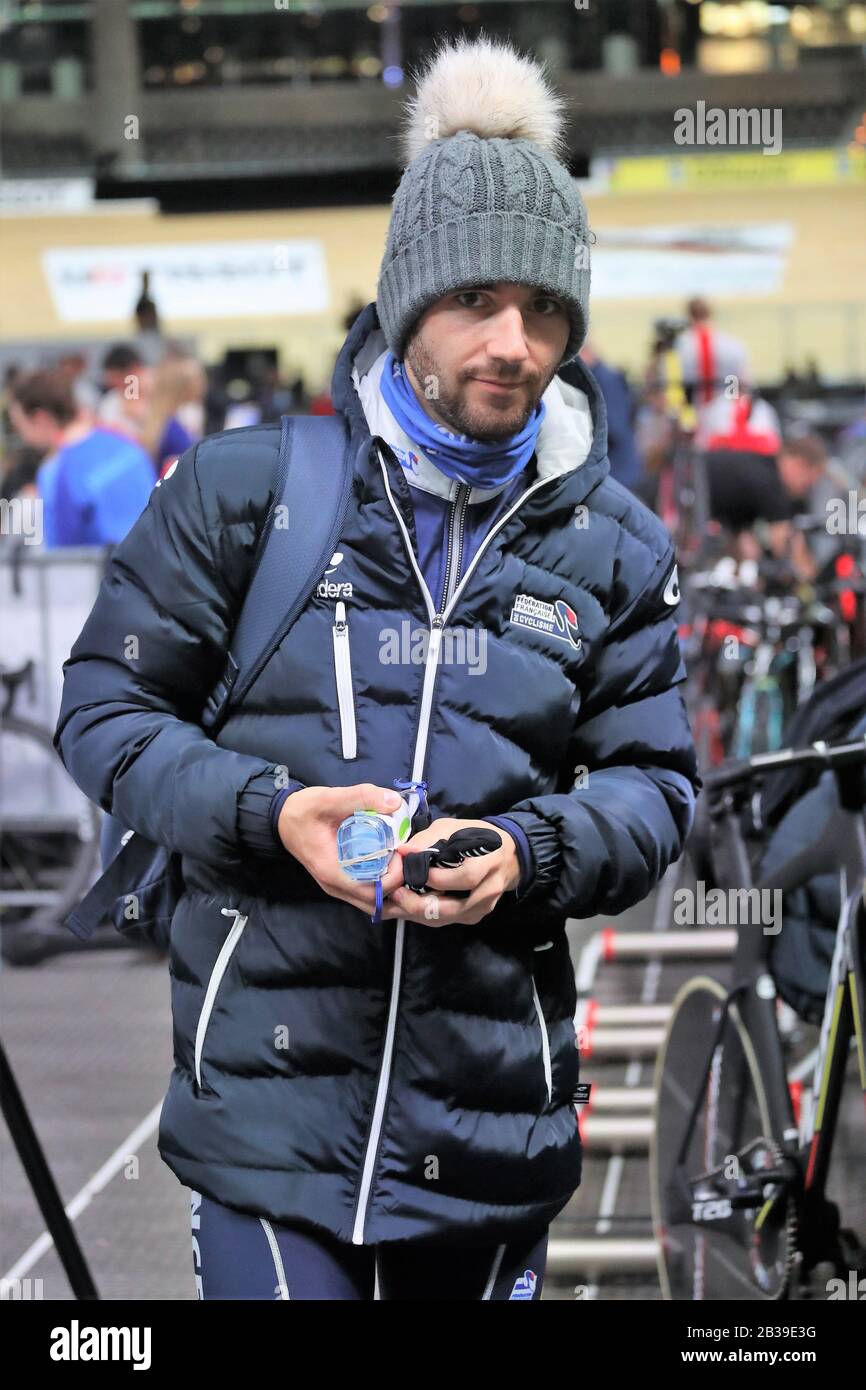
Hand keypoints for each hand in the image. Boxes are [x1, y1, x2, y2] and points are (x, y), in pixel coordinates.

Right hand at [277, 783, 409, 915]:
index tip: (399, 851)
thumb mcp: (328, 798)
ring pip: (371, 902)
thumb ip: (360, 797)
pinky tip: (390, 864)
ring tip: (400, 862)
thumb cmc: (302, 811)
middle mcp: (335, 886)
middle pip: (375, 903)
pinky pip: (365, 893)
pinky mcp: (340, 881)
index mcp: (333, 872)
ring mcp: (337, 886)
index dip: (393, 876)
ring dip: (392, 889)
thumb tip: (394, 802)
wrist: (282, 818)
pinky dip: (382, 886)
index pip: (371, 891)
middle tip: (403, 856)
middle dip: (397, 885)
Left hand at [378, 817, 519, 926]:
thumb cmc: (477, 837)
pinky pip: (442, 921)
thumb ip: (428, 840)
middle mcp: (487, 892)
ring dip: (412, 912)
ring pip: (443, 919)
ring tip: (387, 904)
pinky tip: (401, 907)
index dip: (437, 879)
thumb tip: (402, 852)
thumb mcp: (454, 828)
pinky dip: (419, 915)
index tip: (406, 874)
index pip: (466, 878)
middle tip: (391, 894)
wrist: (507, 857)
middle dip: (415, 903)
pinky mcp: (472, 918)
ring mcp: (480, 909)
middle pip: (451, 908)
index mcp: (488, 864)